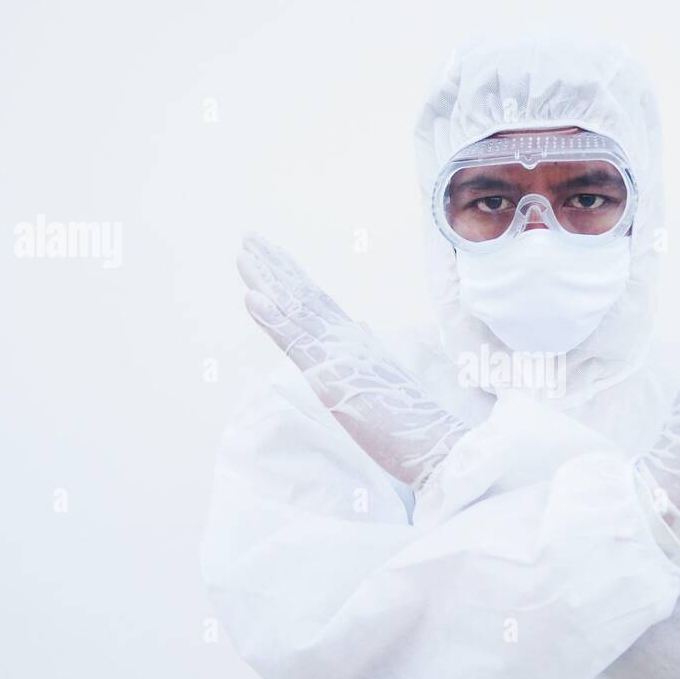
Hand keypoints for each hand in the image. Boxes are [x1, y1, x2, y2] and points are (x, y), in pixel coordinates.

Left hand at [237, 235, 467, 489]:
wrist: (436, 442)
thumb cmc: (413, 420)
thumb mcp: (385, 377)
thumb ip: (370, 348)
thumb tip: (360, 326)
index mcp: (356, 342)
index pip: (319, 302)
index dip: (294, 276)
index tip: (273, 252)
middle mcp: (346, 339)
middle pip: (304, 296)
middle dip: (275, 266)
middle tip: (249, 237)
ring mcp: (338, 353)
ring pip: (296, 308)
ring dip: (267, 279)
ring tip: (244, 252)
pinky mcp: (330, 375)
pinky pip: (294, 342)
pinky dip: (272, 318)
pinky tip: (250, 297)